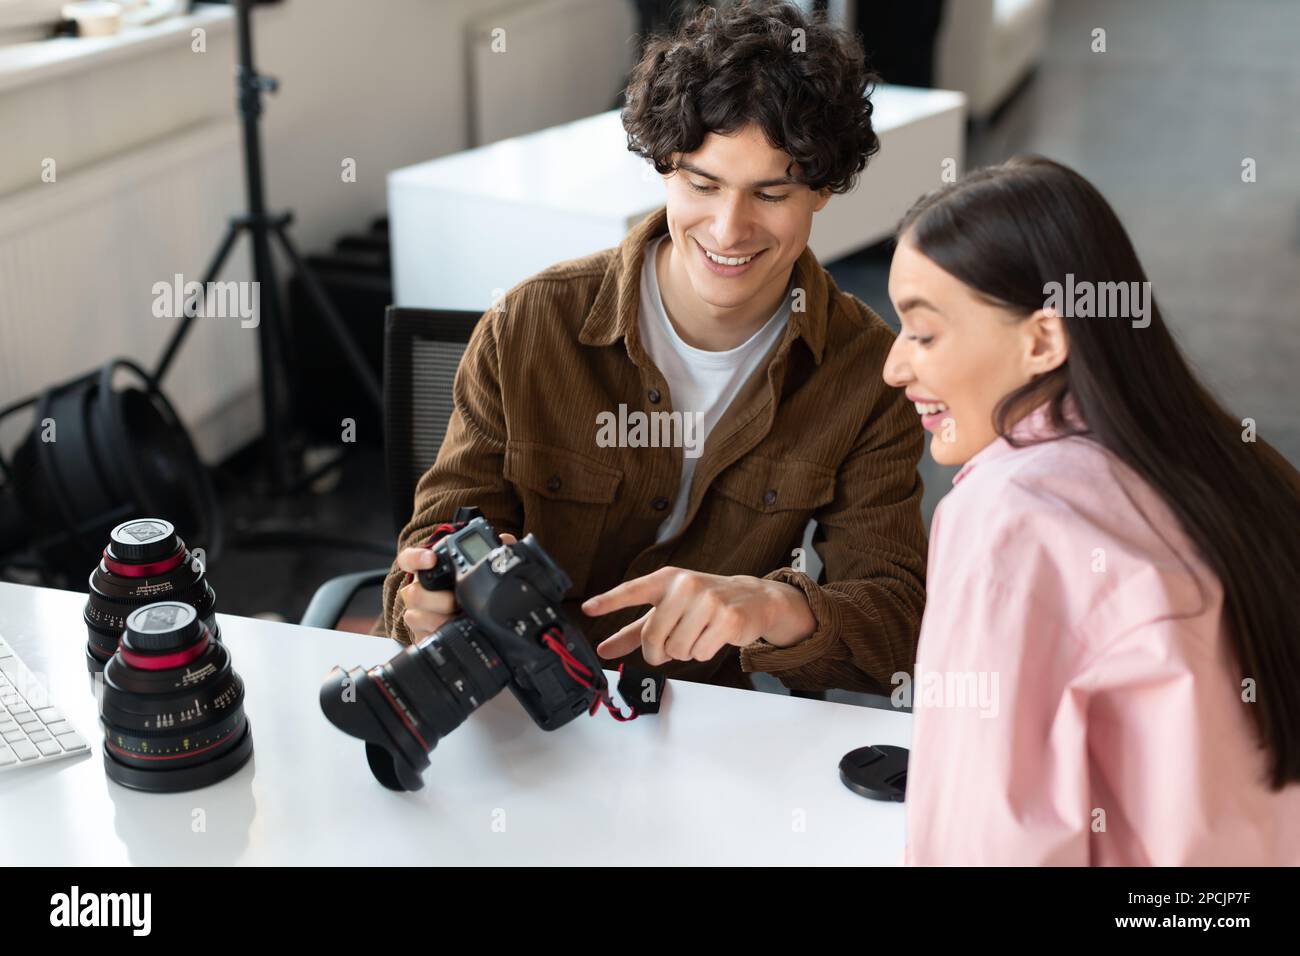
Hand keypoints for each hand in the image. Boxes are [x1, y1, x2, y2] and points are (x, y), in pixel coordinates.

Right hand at [396, 532, 516, 640]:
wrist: (464, 618)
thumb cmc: (468, 589)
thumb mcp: (479, 571)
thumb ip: (492, 552)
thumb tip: (506, 541)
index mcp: (428, 572)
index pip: (409, 559)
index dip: (417, 558)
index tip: (431, 559)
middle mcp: (418, 591)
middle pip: (413, 592)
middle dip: (437, 599)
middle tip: (456, 601)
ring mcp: (418, 613)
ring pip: (414, 615)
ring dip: (439, 618)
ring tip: (457, 618)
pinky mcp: (420, 633)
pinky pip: (420, 635)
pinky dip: (437, 633)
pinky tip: (452, 630)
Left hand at [583, 566, 814, 665]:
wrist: (753, 598)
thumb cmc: (702, 604)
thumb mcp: (668, 609)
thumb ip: (634, 631)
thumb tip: (603, 650)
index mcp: (665, 580)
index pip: (632, 591)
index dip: (609, 601)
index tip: (587, 608)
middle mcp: (685, 585)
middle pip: (653, 637)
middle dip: (658, 651)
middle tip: (670, 645)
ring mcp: (709, 600)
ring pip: (677, 649)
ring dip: (684, 651)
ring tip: (698, 634)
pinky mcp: (728, 618)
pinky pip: (700, 653)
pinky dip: (703, 652)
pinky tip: (713, 636)